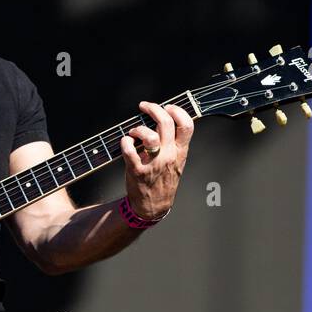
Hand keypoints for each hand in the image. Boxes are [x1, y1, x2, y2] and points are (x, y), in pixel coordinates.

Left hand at [120, 101, 193, 221]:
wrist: (154, 205)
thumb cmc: (163, 180)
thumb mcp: (176, 161)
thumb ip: (174, 143)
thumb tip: (165, 120)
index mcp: (180, 152)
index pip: (186, 125)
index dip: (177, 111)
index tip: (167, 107)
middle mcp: (168, 156)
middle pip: (165, 124)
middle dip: (153, 109)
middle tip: (144, 106)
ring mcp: (153, 164)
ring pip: (148, 136)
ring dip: (138, 128)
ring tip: (134, 131)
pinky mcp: (137, 171)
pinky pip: (129, 150)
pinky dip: (125, 142)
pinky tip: (125, 141)